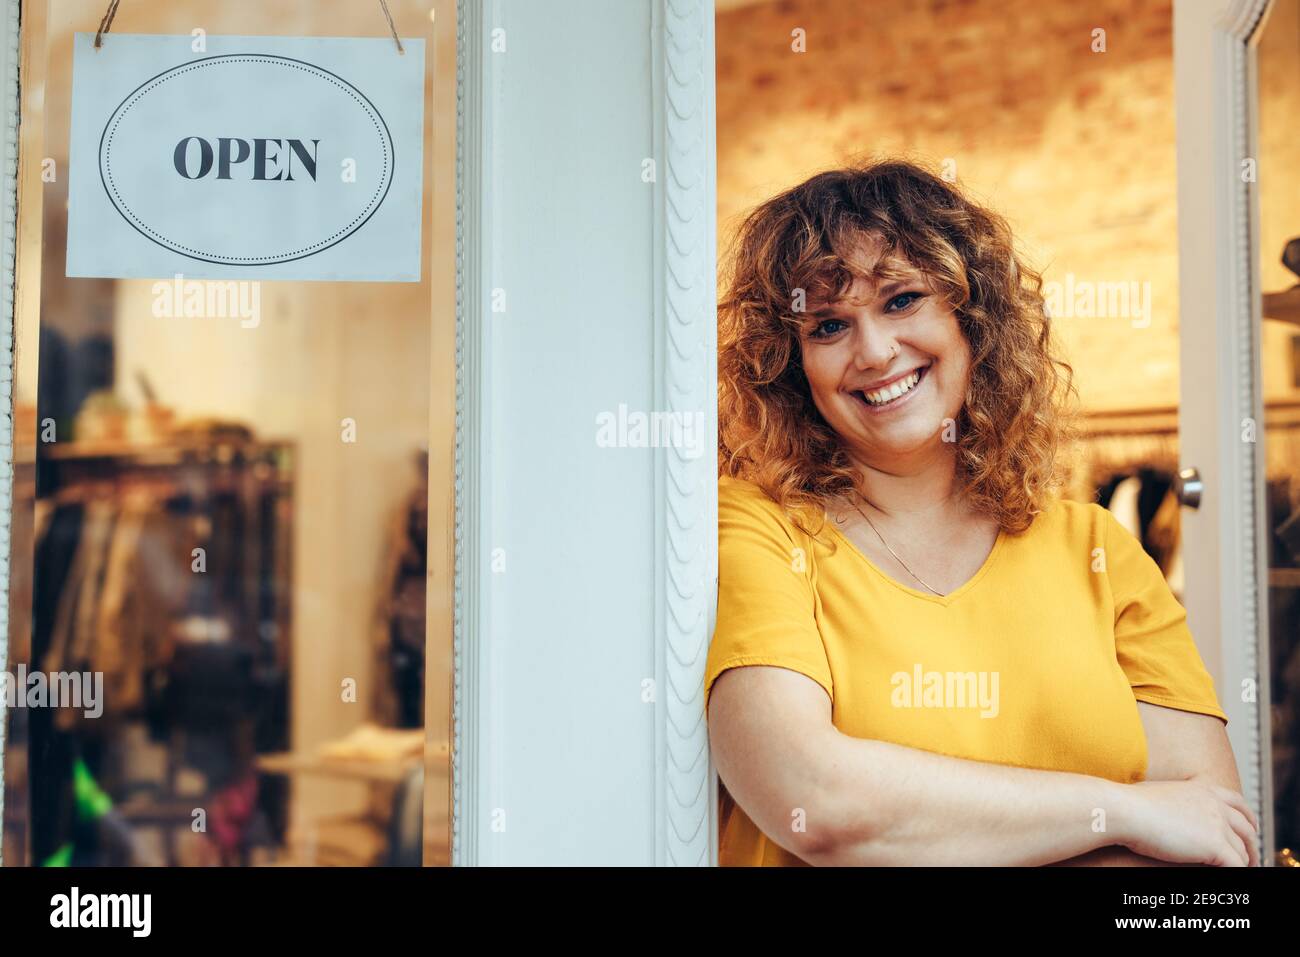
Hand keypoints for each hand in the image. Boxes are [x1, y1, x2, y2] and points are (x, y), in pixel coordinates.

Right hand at [1119, 777, 1259, 865]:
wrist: (1127, 810)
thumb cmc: (1132, 803)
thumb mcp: (1160, 793)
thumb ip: (1175, 799)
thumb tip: (1169, 811)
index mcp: (1204, 790)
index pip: (1238, 803)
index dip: (1248, 817)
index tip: (1251, 828)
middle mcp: (1215, 805)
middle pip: (1246, 828)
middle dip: (1251, 844)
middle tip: (1251, 857)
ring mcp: (1218, 825)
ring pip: (1242, 850)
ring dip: (1245, 862)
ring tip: (1242, 871)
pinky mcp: (1216, 846)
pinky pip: (1236, 865)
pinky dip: (1237, 873)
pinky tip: (1229, 876)